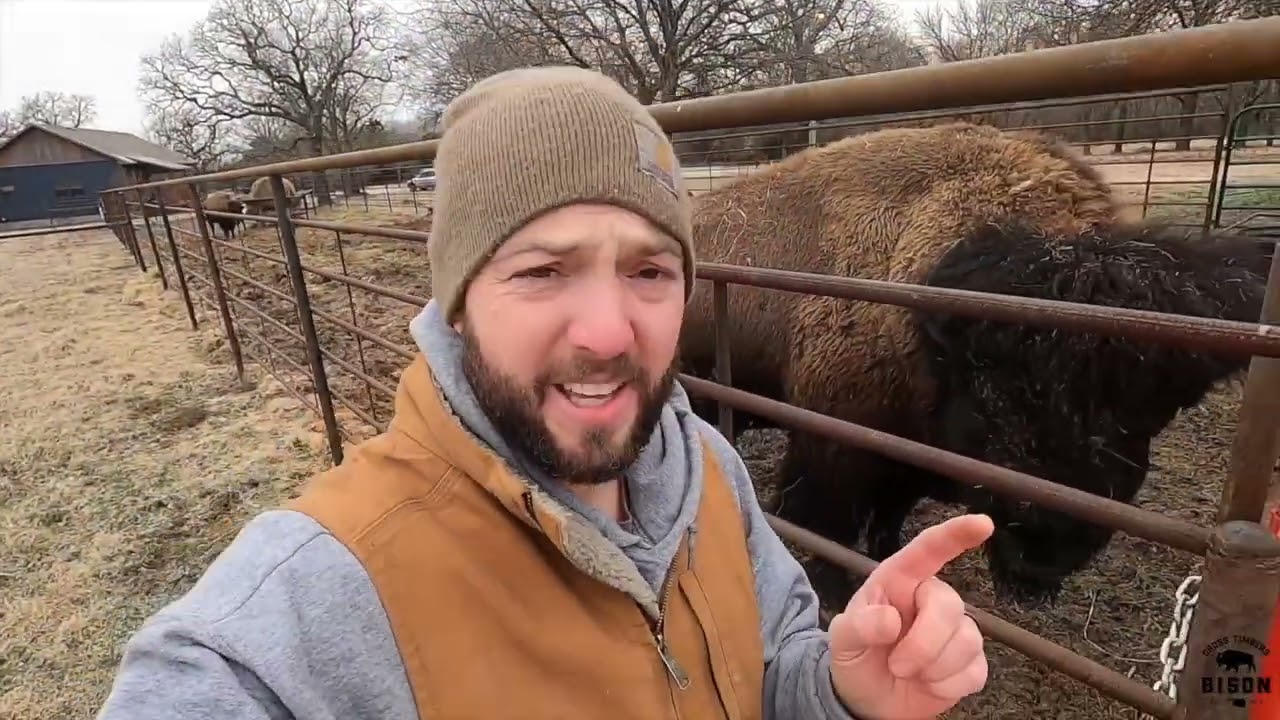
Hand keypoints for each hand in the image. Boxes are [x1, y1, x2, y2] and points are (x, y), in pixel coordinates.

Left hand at [828, 513, 993, 718]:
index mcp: (899, 582)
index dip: (955, 534)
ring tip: (907, 673)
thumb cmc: (856, 656)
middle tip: (897, 666)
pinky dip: (946, 686)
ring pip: (966, 640)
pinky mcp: (972, 662)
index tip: (983, 523)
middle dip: (924, 643)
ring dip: (932, 668)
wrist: (868, 700)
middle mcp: (931, 599)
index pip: (928, 550)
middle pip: (949, 606)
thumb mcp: (843, 640)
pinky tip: (927, 684)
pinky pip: (974, 671)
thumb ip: (859, 627)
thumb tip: (890, 620)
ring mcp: (956, 630)